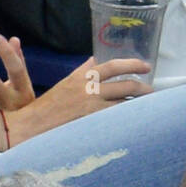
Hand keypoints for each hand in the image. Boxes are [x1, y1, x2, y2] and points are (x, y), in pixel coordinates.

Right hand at [5, 56, 151, 140]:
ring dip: (139, 105)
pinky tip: (138, 122)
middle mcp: (89, 89)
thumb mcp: (65, 84)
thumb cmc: (47, 108)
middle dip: (142, 87)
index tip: (145, 66)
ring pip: (124, 103)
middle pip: (124, 84)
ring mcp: (92, 107)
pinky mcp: (92, 123)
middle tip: (153, 91)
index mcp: (82, 77)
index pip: (112, 66)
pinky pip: (116, 119)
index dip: (131, 65)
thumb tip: (93, 61)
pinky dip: (128, 119)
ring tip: (150, 107)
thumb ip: (81, 73)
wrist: (32, 126)